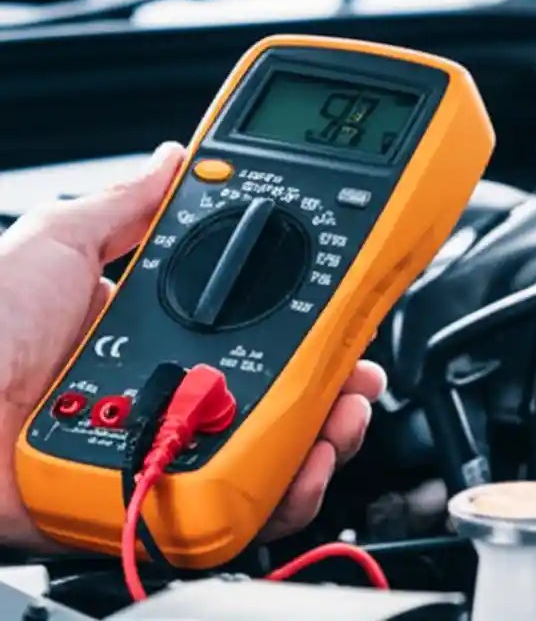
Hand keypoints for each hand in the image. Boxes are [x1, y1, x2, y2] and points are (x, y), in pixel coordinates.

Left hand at [0, 142, 383, 549]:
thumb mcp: (53, 245)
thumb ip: (123, 206)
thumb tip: (173, 158)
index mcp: (151, 330)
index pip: (253, 320)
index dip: (307, 318)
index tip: (343, 310)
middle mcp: (172, 389)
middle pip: (279, 389)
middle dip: (335, 381)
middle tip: (357, 372)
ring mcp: (172, 445)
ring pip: (274, 447)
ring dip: (326, 432)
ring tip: (340, 415)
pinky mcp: (163, 500)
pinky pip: (242, 501)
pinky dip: (286, 488)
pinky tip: (302, 463)